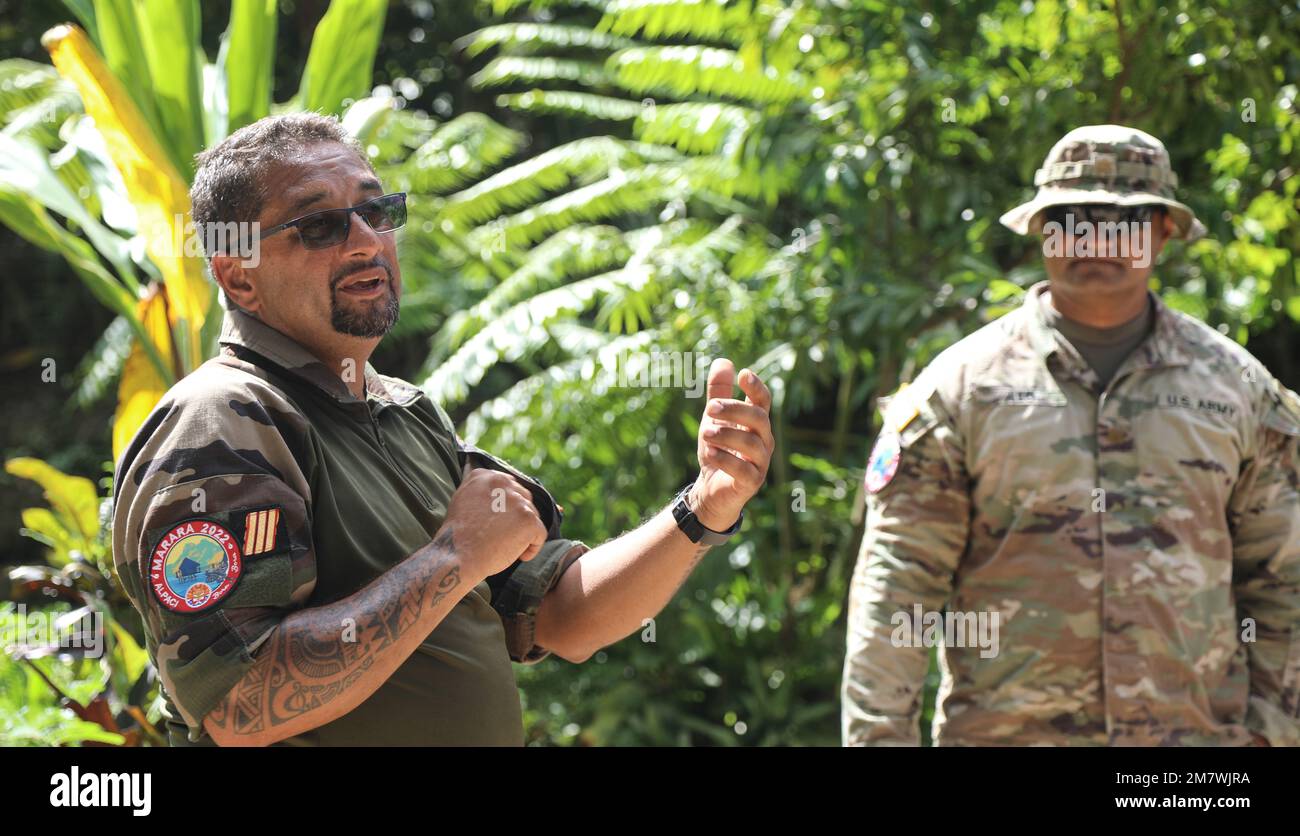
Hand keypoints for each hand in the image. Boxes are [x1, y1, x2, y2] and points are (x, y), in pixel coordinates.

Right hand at [440, 464, 546, 579]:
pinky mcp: (528, 520)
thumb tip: (493, 476)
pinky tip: (518, 556)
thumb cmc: (458, 536)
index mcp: (486, 476)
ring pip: (532, 516)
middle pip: (524, 499)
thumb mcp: (462, 500)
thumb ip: (481, 488)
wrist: (457, 557)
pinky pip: (540, 534)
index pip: (510, 487)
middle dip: (517, 519)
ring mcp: (517, 501)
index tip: (495, 523)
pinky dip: (532, 548)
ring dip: (523, 533)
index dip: (507, 508)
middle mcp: (503, 483)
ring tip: (504, 546)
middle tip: (500, 536)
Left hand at [689, 359, 773, 530]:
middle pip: (758, 419)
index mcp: (757, 424)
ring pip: (751, 444)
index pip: (763, 402)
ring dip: (727, 435)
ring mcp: (761, 463)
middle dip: (734, 410)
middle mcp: (764, 441)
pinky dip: (726, 459)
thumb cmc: (718, 450)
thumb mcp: (714, 419)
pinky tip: (709, 452)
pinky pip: (743, 470)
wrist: (711, 489)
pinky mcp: (751, 483)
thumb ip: (719, 392)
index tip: (743, 375)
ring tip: (705, 432)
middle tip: (709, 408)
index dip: (756, 387)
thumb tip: (724, 361)